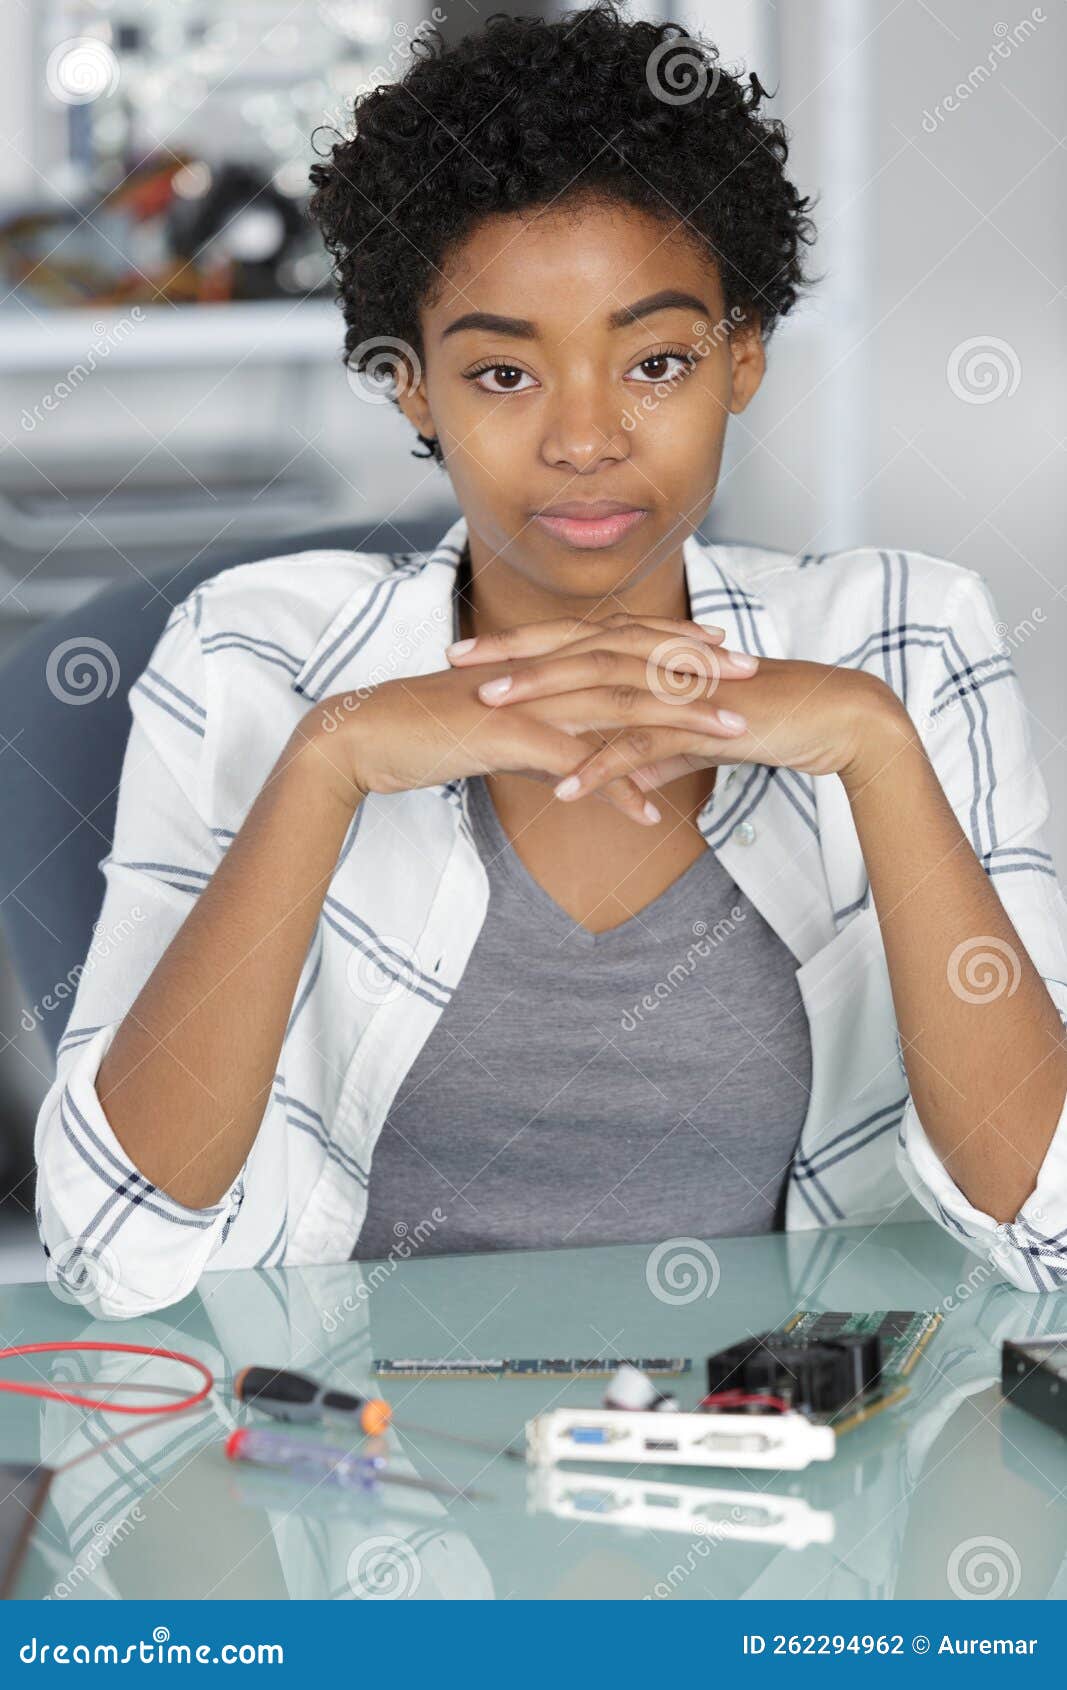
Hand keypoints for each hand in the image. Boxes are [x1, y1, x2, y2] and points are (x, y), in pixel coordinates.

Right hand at [294, 613, 752, 824]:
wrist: (361, 738)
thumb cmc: (421, 731)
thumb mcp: (493, 730)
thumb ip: (540, 738)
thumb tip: (575, 762)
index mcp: (538, 659)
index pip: (618, 639)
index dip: (673, 639)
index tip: (721, 645)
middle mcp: (540, 669)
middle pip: (634, 662)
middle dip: (699, 669)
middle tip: (754, 675)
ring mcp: (526, 700)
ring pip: (618, 705)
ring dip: (681, 722)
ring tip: (733, 738)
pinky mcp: (506, 737)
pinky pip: (573, 762)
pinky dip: (616, 788)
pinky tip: (652, 813)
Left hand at [453, 617, 901, 802]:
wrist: (834, 718)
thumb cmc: (772, 719)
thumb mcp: (703, 737)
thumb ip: (663, 751)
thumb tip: (635, 776)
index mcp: (655, 657)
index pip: (574, 642)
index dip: (520, 646)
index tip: (469, 653)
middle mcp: (660, 662)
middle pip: (572, 652)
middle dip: (509, 659)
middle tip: (453, 665)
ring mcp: (679, 688)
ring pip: (597, 689)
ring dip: (540, 701)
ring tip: (488, 715)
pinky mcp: (701, 722)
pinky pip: (642, 746)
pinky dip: (600, 768)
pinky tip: (563, 789)